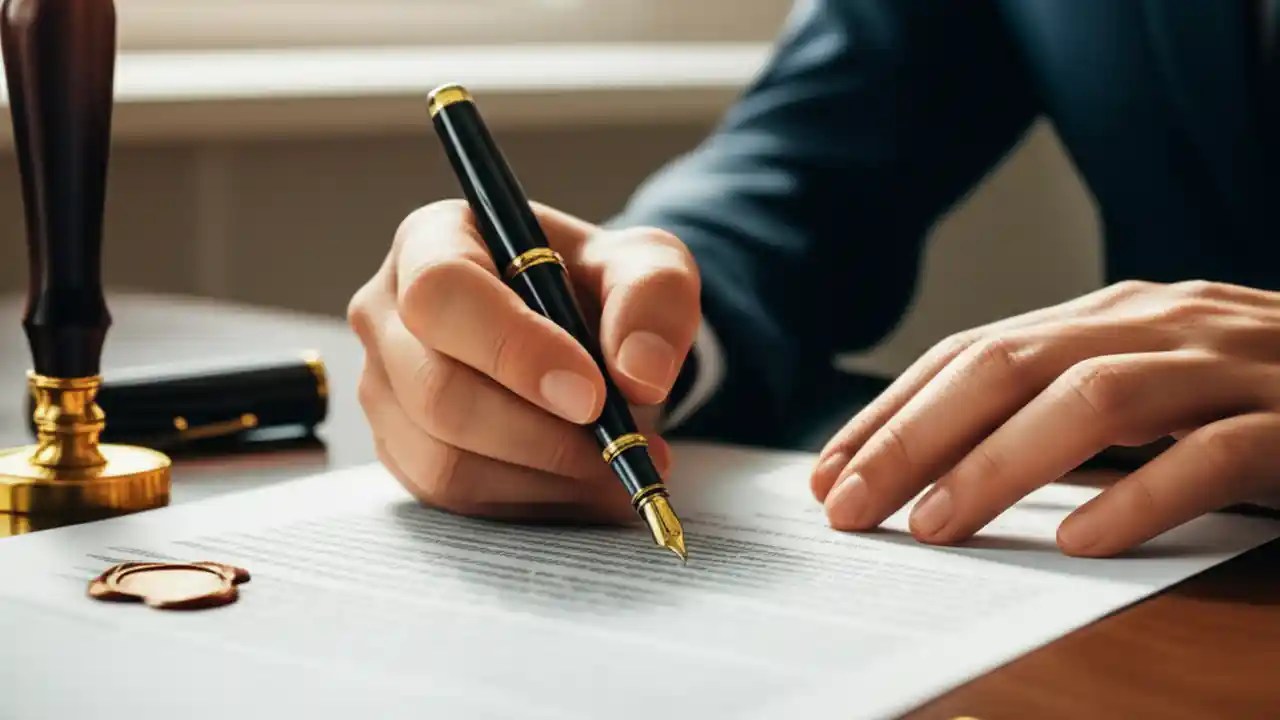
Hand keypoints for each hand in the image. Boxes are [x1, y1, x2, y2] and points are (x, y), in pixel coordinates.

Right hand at [348, 200, 699, 521]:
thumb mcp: (648, 266)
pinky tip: (586, 484)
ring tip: (619, 466)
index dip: (513, 349)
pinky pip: (455, 497)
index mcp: (432, 241)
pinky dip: (532, 502)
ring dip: (546, 477)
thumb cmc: (600, 287)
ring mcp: (384, 389)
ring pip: (444, 458)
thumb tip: (640, 375)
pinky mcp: (401, 451)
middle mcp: (388, 314)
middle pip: (435, 389)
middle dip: (540, 433)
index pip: (442, 291)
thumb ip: (653, 299)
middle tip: (621, 445)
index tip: (592, 395)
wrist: (582, 337)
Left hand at [811, 280, 1279, 555]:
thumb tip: (939, 468)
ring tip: (933, 527)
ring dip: (999, 467)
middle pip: (1007, 367)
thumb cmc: (1258, 394)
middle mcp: (1158, 323)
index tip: (830, 472)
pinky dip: (1140, 497)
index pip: (972, 353)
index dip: (892, 411)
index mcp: (1110, 315)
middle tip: (848, 507)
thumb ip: (1060, 410)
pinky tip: (1081, 541)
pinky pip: (1213, 455)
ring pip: (1093, 401)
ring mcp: (1230, 367)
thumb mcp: (1146, 386)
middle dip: (913, 438)